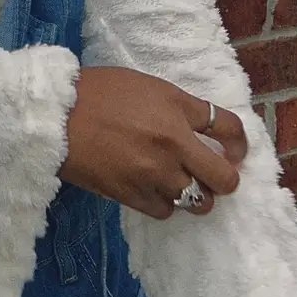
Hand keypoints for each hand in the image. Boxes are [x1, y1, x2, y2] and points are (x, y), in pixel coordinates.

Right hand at [59, 66, 248, 219]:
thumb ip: (179, 106)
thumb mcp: (146, 85)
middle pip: (224, 178)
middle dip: (225, 179)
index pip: (230, 129)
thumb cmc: (99, 91)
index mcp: (176, 110)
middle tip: (214, 176)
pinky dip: (166, 203)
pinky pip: (166, 211)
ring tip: (182, 185)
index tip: (233, 151)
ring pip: (199, 202)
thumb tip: (204, 129)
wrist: (56, 114)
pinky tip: (154, 189)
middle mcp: (172, 144)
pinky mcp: (132, 195)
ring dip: (196, 195)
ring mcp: (153, 174)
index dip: (240, 143)